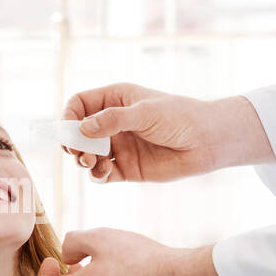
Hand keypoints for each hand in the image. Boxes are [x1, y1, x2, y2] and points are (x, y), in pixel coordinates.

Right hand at [61, 85, 273, 182]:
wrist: (208, 142)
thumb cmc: (180, 117)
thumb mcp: (145, 112)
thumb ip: (112, 120)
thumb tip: (82, 129)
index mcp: (115, 99)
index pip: (79, 104)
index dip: (69, 116)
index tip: (68, 131)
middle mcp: (113, 122)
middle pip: (78, 132)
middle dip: (73, 143)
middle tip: (78, 153)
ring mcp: (119, 146)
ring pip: (87, 155)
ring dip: (84, 160)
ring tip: (92, 163)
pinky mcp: (127, 168)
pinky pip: (102, 174)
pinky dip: (97, 175)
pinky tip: (106, 172)